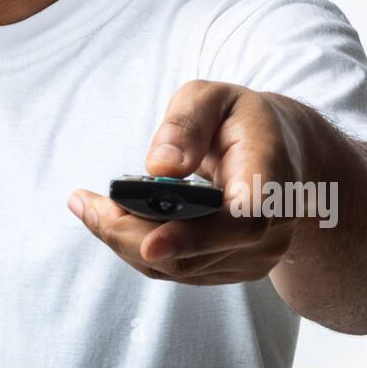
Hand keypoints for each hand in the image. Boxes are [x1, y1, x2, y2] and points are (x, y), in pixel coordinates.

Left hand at [68, 81, 309, 285]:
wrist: (281, 153)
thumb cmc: (241, 120)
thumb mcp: (213, 98)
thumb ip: (187, 122)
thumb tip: (160, 165)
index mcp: (270, 177)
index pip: (243, 221)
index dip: (196, 237)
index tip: (151, 242)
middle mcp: (270, 228)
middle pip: (195, 253)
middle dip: (131, 234)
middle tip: (85, 204)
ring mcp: (254, 255)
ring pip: (179, 267)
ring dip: (125, 241)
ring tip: (89, 206)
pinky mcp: (233, 268)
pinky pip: (178, 269)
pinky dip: (138, 247)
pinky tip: (112, 220)